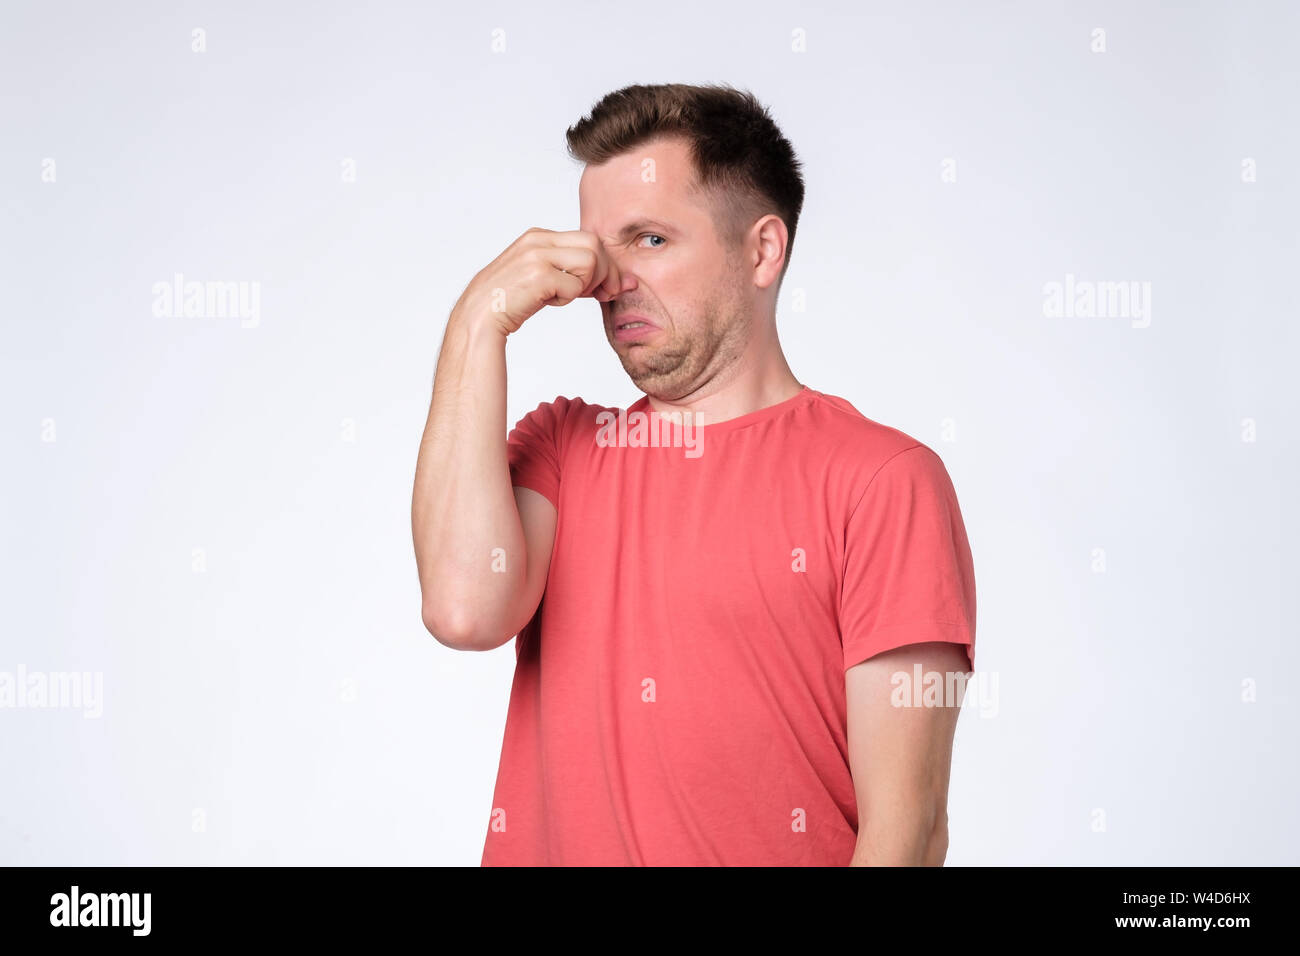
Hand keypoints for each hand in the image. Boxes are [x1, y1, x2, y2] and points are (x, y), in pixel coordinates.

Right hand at [454, 227, 626, 336]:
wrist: (479, 317)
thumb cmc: (510, 301)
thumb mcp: (539, 275)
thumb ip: (567, 269)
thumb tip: (614, 280)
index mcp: (538, 236)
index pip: (587, 238)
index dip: (604, 262)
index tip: (606, 285)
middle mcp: (538, 241)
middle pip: (594, 244)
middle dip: (606, 271)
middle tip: (602, 293)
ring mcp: (537, 256)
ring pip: (591, 261)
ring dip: (588, 284)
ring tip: (567, 295)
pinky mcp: (538, 276)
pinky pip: (575, 286)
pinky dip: (568, 298)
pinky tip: (549, 302)